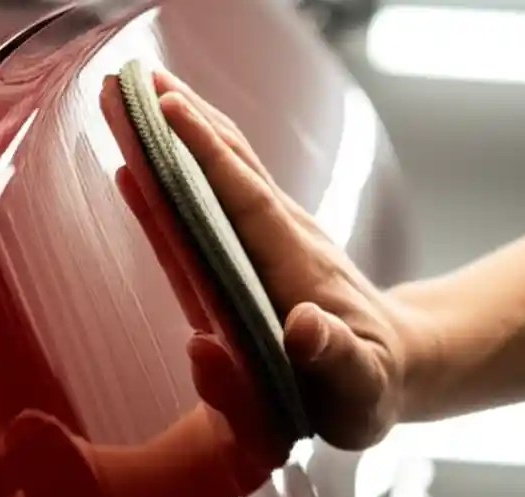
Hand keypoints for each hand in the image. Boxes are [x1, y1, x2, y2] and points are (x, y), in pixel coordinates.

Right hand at [153, 70, 425, 448]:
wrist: (395, 365)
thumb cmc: (368, 388)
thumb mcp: (360, 387)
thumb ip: (334, 358)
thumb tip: (302, 325)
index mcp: (297, 268)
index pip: (246, 200)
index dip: (207, 155)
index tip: (168, 109)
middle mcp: (282, 240)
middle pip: (230, 166)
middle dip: (182, 123)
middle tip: (129, 80)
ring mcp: (268, 240)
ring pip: (221, 172)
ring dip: (177, 132)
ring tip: (129, 94)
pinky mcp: (253, 249)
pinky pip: (212, 200)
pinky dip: (177, 171)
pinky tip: (136, 160)